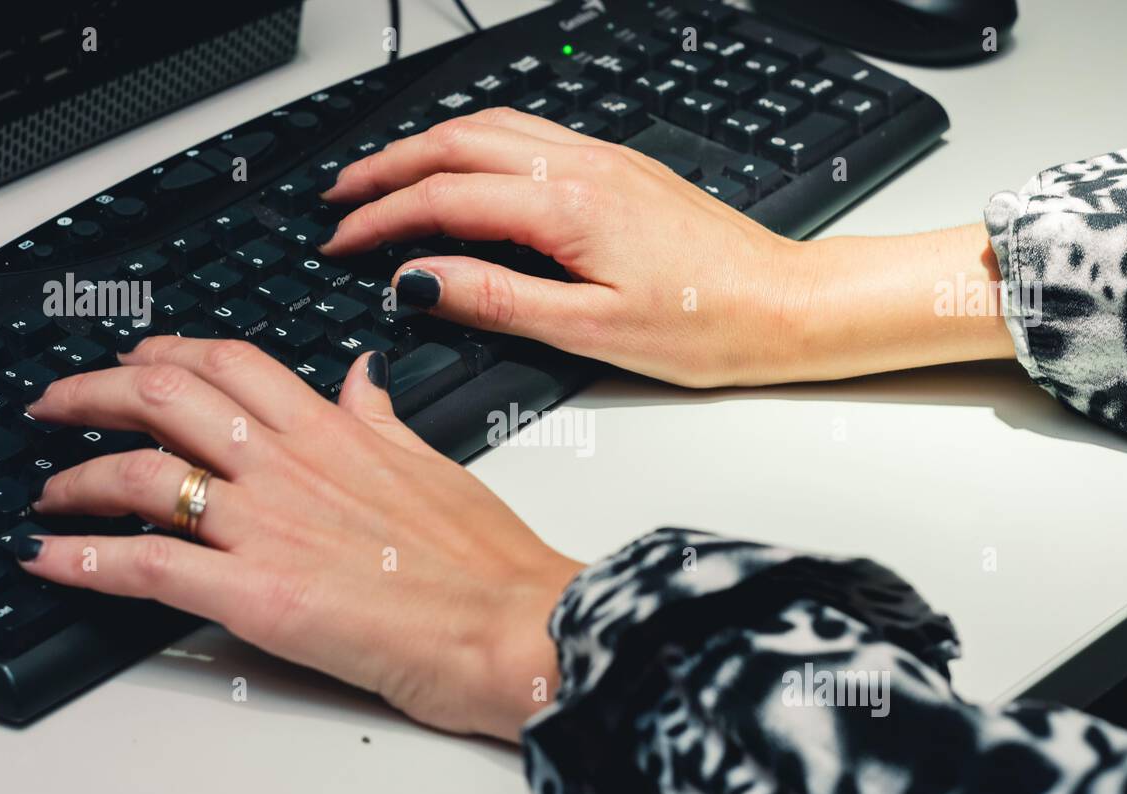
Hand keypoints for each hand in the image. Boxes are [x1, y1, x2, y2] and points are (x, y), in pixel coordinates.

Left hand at [19, 338, 582, 740]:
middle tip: (58, 405)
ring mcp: (268, 526)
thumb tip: (362, 377)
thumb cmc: (487, 559)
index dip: (165, 354)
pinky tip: (47, 555)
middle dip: (94, 392)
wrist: (512, 625)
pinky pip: (146, 563)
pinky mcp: (255, 594)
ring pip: (142, 471)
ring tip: (47, 489)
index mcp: (334, 431)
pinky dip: (83, 556)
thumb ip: (381, 418)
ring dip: (76, 474)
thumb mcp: (432, 464)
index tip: (135, 361)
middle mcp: (290, 466)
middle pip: (165, 397)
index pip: (229, 364)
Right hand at [322, 108, 1013, 384]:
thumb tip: (422, 281)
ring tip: (385, 177)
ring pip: (491, 127)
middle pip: (456, 144)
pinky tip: (465, 167)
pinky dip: (473, 144)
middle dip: (387, 168)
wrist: (786, 305)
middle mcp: (582, 168)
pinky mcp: (619, 168)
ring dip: (427, 146)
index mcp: (568, 207)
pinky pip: (526, 134)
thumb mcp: (592, 332)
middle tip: (340, 198)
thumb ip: (498, 299)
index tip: (341, 241)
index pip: (445, 198)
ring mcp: (602, 160)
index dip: (382, 218)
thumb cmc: (708, 326)